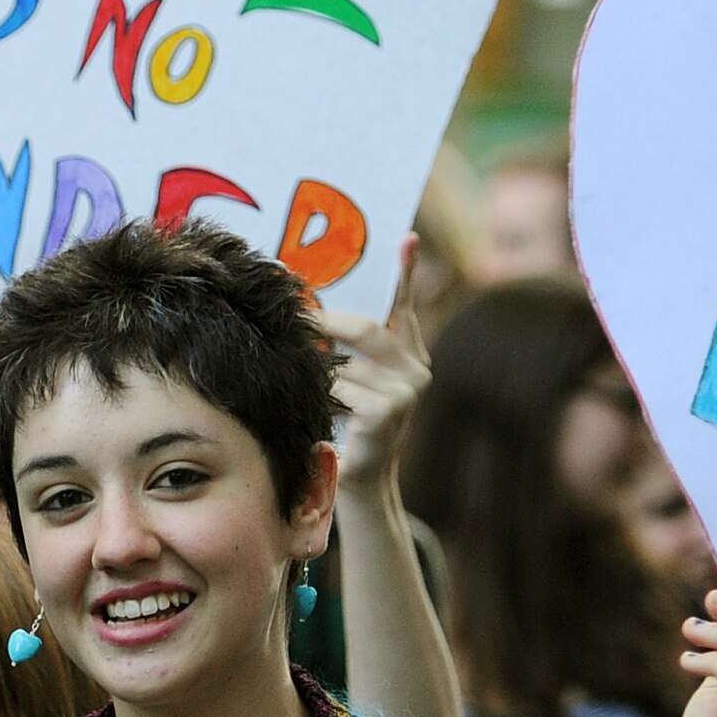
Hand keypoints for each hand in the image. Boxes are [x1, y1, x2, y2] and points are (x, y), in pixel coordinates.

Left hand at [321, 233, 429, 491]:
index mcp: (411, 355)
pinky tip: (326, 411)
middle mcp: (417, 370)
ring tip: (310, 382)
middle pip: (368, 329)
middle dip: (329, 323)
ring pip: (347, 363)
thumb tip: (320, 307)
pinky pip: (342, 387)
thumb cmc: (352, 423)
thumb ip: (354, 346)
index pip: (405, 307)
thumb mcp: (358, 379)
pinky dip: (326, 396)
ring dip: (321, 372)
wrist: (363, 478)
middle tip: (299, 317)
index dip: (406, 272)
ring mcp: (407, 391)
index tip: (407, 238)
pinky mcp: (389, 411)